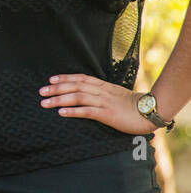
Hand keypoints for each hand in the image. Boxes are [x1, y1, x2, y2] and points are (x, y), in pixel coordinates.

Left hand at [39, 74, 157, 134]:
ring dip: (59, 99)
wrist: (151, 111)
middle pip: (75, 87)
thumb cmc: (134, 106)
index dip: (65, 78)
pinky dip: (73, 111)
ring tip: (45, 102)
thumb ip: (103, 93)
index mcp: (104, 86)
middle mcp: (102, 92)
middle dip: (57, 88)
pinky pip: (88, 112)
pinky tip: (61, 113)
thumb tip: (88, 94)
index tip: (51, 79)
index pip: (81, 78)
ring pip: (78, 97)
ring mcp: (104, 102)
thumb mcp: (116, 95)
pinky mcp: (108, 114)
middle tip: (41, 91)